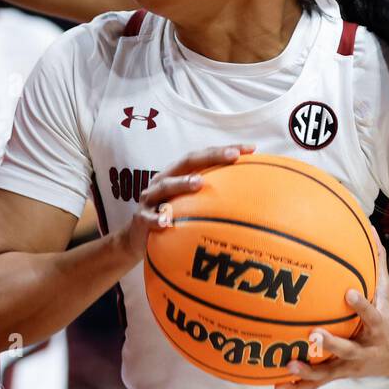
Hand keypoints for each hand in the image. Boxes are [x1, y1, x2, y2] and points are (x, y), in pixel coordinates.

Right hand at [113, 143, 252, 259]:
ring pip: (165, 186)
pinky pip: (149, 218)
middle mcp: (164, 180)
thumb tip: (252, 198)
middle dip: (210, 157)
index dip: (225, 150)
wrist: (136, 239)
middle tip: (233, 156)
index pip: (204, 157)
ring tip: (199, 183)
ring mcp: (150, 199)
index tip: (252, 149)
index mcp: (177, 174)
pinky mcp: (140, 219)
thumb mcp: (190, 205)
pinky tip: (167, 222)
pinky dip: (157, 219)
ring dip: (182, 183)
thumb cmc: (172, 218)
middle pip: (186, 162)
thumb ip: (212, 198)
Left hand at [277, 223, 388, 388]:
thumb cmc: (387, 317)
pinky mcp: (339, 374)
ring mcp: (350, 364)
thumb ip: (377, 263)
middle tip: (312, 334)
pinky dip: (299, 385)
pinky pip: (318, 382)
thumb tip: (369, 229)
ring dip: (309, 370)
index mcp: (378, 325)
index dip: (361, 304)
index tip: (349, 293)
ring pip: (329, 371)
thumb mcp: (386, 292)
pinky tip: (278, 385)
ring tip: (289, 365)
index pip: (371, 314)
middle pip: (347, 348)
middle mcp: (365, 349)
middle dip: (330, 343)